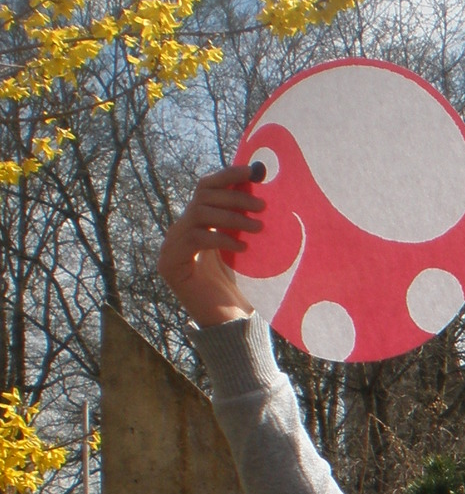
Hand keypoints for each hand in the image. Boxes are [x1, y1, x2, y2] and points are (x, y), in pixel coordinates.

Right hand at [156, 165, 264, 327]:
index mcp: (197, 221)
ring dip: (232, 217)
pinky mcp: (171, 265)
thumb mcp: (244, 245)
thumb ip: (246, 218)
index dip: (228, 174)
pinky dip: (221, 239)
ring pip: (200, 214)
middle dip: (235, 197)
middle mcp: (181, 229)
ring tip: (259, 227)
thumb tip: (263, 183)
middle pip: (204, 196)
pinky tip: (243, 248)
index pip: (208, 186)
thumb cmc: (241, 286)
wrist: (227, 323)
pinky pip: (196, 239)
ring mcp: (172, 246)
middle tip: (263, 206)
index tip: (253, 170)